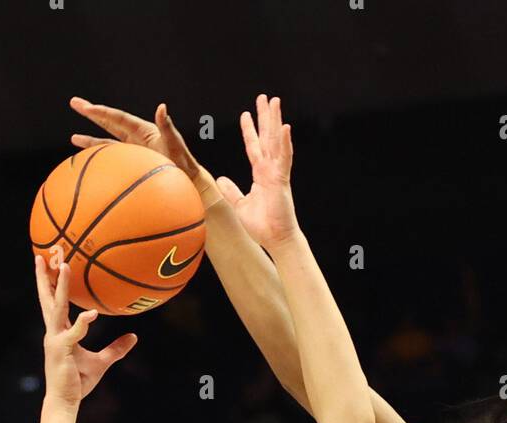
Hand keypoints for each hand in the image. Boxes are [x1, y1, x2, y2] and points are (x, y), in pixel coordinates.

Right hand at [35, 256, 136, 406]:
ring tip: (66, 267)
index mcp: (59, 332)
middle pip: (47, 299)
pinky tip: (93, 314)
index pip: (53, 303)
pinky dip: (82, 323)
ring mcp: (55, 340)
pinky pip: (73, 333)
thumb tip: (134, 337)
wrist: (66, 400)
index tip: (49, 265)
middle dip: (45, 276)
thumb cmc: (79, 381)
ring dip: (62, 287)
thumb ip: (116, 348)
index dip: (51, 284)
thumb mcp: (102, 362)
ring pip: (58, 308)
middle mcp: (53, 332)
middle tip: (43, 254)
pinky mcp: (62, 351)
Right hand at [69, 97, 207, 190]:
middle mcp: (136, 138)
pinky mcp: (133, 163)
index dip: (103, 112)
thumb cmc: (183, 162)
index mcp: (144, 130)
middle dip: (92, 113)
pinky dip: (101, 159)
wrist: (188, 180)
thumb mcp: (175, 144)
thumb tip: (162, 107)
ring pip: (108, 143)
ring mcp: (133, 151)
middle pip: (110, 123)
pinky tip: (89, 162)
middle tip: (74, 102)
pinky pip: (113, 160)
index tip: (87, 107)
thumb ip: (167, 126)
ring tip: (73, 138)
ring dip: (91, 141)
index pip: (119, 118)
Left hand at [215, 94, 297, 250]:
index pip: (254, 147)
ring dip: (275, 121)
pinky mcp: (282, 180)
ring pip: (276, 141)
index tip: (246, 114)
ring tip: (275, 101)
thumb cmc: (262, 226)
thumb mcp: (240, 205)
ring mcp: (277, 173)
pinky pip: (284, 158)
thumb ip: (232, 191)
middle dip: (265, 117)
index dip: (250, 130)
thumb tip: (221, 179)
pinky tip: (285, 127)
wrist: (276, 239)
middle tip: (265, 98)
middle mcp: (270, 170)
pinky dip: (285, 143)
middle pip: (267, 138)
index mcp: (261, 175)